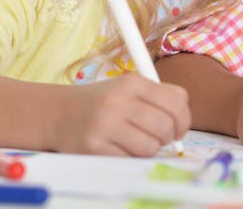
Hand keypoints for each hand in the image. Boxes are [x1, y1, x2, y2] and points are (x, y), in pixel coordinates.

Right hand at [55, 73, 189, 155]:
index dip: (183, 120)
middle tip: (156, 137)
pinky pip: (130, 160)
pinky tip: (119, 148)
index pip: (176, 101)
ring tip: (135, 142)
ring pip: (150, 146)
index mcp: (132, 82)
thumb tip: (182, 123)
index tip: (178, 129)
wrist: (59, 113)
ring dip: (148, 149)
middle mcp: (118, 100)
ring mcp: (105, 124)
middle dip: (166, 137)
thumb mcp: (129, 88)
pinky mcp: (95, 147)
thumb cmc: (103, 103)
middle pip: (165, 126)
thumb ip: (159, 99)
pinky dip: (130, 158)